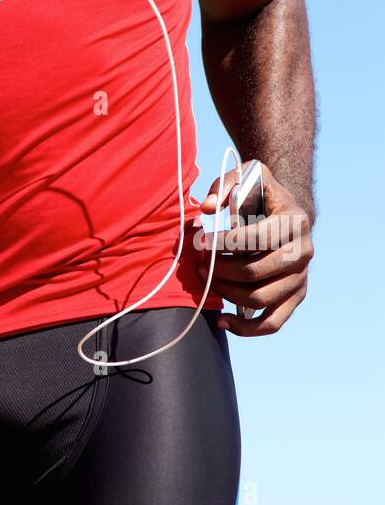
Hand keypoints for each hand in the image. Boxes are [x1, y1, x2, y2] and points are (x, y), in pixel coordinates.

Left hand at [196, 161, 313, 335]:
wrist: (284, 212)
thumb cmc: (260, 193)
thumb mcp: (246, 176)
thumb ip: (224, 185)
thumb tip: (208, 209)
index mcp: (296, 221)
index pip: (257, 238)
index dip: (225, 242)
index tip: (201, 242)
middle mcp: (304, 251)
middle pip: (255, 271)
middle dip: (221, 270)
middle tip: (200, 264)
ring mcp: (301, 277)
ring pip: (260, 298)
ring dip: (226, 292)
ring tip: (207, 280)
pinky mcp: (296, 296)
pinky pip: (273, 322)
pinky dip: (246, 329)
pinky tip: (221, 321)